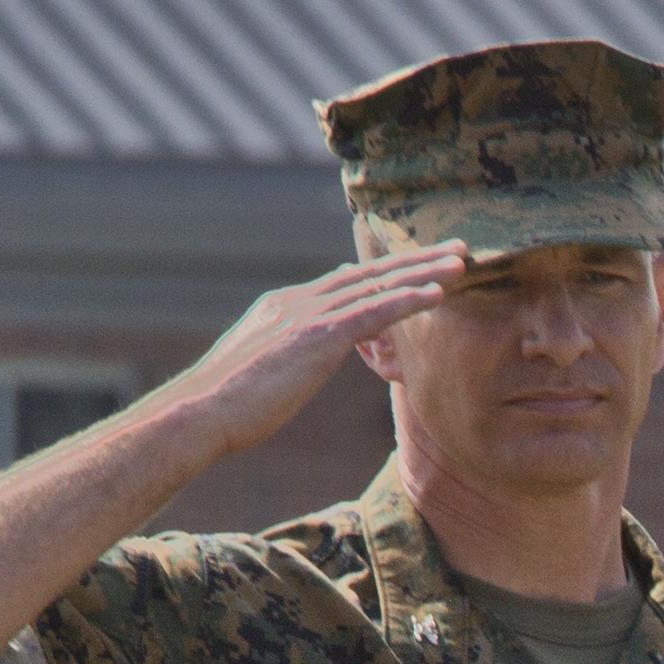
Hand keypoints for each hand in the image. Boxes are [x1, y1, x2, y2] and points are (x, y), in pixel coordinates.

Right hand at [156, 247, 480, 461]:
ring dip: (424, 272)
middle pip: (367, 273)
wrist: (201, 413)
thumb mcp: (260, 372)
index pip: (343, 282)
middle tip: (456, 250)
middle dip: (414, 260)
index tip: (417, 265)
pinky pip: (373, 312)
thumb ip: (285, 356)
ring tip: (463, 262)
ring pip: (377, 286)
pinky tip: (439, 294)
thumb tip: (297, 361)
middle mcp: (297, 301)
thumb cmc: (226, 407)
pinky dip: (407, 300)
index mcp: (283, 307)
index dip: (384, 273)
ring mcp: (307, 315)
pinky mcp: (317, 338)